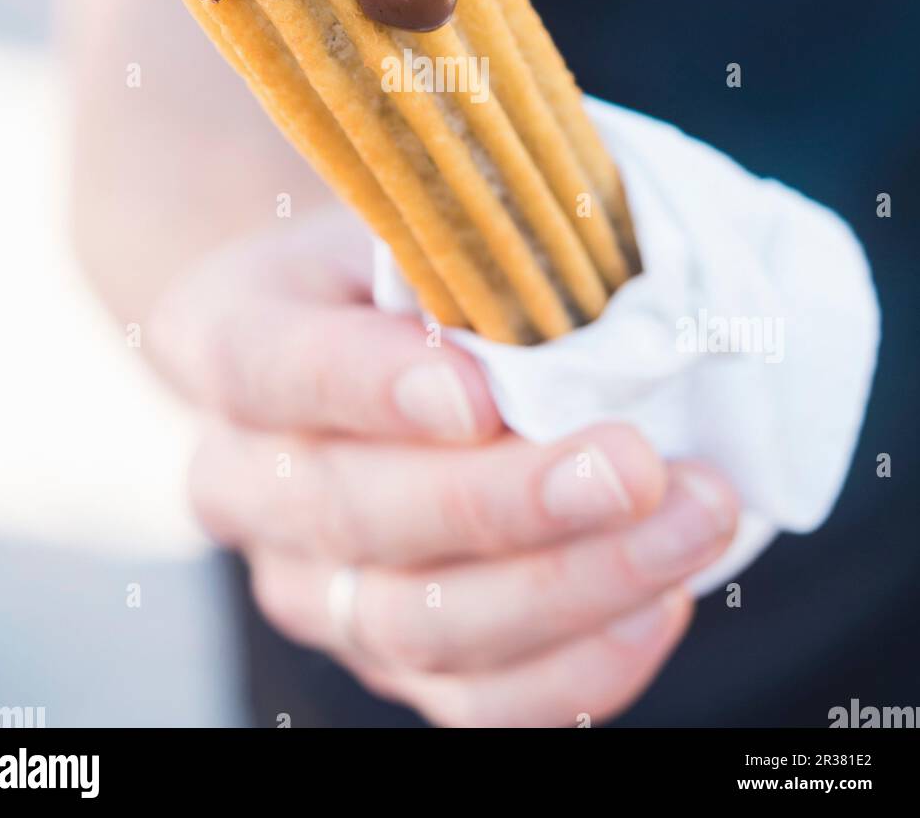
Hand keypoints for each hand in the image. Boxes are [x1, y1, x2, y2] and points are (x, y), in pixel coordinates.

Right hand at [151, 209, 738, 727]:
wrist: (373, 339)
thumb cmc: (410, 260)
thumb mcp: (417, 219)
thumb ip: (458, 256)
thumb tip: (564, 330)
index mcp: (227, 335)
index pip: (271, 366)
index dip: (368, 387)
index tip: (477, 393)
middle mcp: (243, 479)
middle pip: (354, 512)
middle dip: (507, 500)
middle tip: (633, 465)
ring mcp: (312, 583)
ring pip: (420, 623)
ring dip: (572, 583)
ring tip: (693, 520)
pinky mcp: (389, 653)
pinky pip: (475, 700)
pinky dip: (577, 666)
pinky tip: (661, 601)